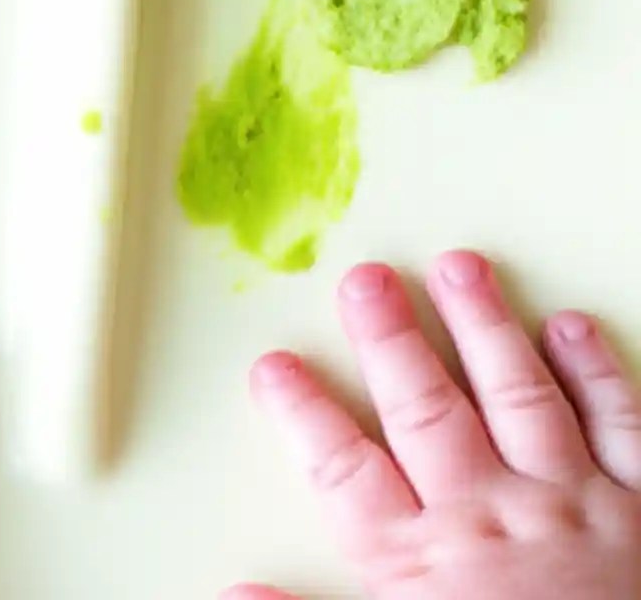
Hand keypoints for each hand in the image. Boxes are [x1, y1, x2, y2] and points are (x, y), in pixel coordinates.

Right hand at [225, 250, 640, 599]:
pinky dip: (596, 374)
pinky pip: (620, 428)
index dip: (302, 411)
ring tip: (460, 268)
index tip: (274, 365)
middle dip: (390, 339)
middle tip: (367, 279)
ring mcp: (569, 506)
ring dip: (484, 327)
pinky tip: (571, 328)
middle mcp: (487, 516)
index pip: (341, 468)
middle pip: (424, 409)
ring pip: (517, 396)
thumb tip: (233, 595)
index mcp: (418, 563)